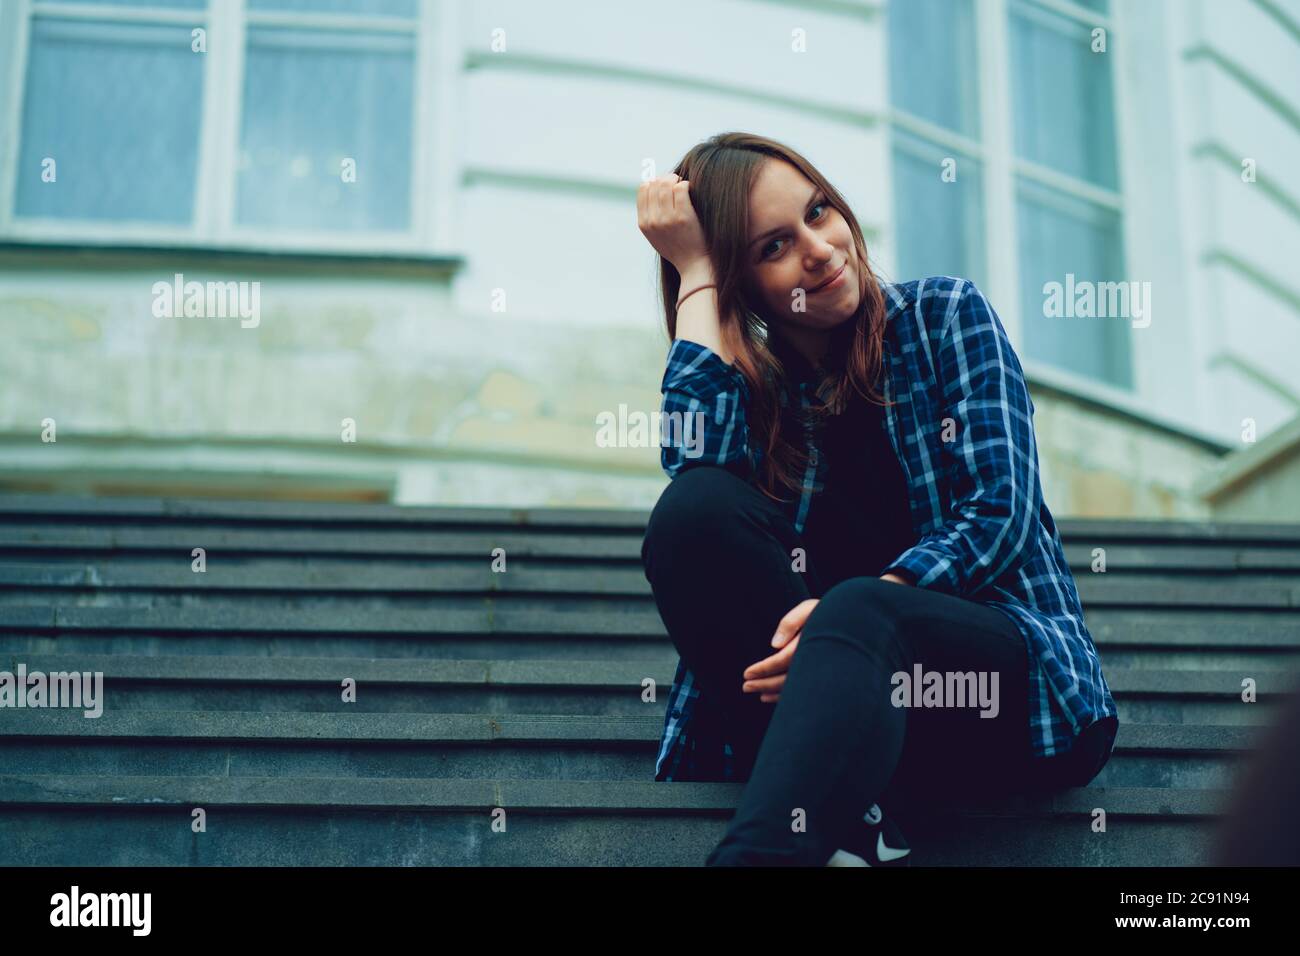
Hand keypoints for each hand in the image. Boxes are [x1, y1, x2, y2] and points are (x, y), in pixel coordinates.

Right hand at [636, 173, 710, 277]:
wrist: (693, 264)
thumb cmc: (677, 247)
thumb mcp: (655, 235)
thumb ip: (650, 215)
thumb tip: (650, 185)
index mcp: (644, 223)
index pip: (643, 189)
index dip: (654, 181)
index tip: (665, 184)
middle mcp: (653, 220)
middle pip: (655, 184)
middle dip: (667, 178)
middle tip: (677, 181)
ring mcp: (667, 218)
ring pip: (667, 184)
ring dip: (677, 179)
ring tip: (683, 184)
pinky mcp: (683, 216)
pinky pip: (681, 188)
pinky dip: (686, 184)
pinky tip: (690, 189)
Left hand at [743, 574, 911, 703]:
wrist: (869, 624)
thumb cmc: (835, 612)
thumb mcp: (812, 608)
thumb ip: (791, 622)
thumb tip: (773, 645)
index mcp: (812, 644)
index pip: (782, 661)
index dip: (763, 670)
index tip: (746, 674)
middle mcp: (819, 663)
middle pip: (786, 680)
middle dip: (764, 685)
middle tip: (745, 687)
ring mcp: (825, 674)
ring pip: (796, 689)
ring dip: (773, 693)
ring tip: (756, 694)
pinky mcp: (829, 680)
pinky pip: (806, 692)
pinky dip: (787, 696)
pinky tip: (773, 697)